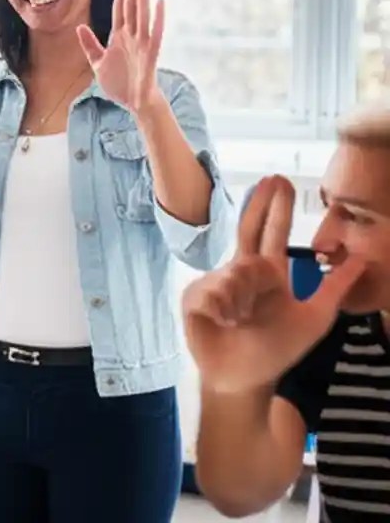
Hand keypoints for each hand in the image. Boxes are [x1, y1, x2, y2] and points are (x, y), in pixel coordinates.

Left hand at [76, 0, 164, 113]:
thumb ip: (90, 45)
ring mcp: (141, 44)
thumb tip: (80, 27)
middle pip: (131, 7)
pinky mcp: (150, 54)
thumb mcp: (98, 63)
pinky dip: (158, 18)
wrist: (132, 102)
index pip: (119, 10)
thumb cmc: (119, 83)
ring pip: (143, 15)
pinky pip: (155, 33)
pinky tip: (160, 3)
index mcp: (119, 37)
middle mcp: (131, 37)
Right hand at [182, 176, 364, 394]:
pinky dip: (223, 310)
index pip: (271, 233)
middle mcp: (240, 272)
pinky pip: (213, 293)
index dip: (275, 207)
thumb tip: (360, 258)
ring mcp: (215, 283)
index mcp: (267, 274)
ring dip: (244, 299)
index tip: (279, 180)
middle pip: (249, 229)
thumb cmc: (276, 349)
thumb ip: (336, 286)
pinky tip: (224, 323)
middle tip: (273, 178)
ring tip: (241, 321)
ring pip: (236, 273)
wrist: (244, 377)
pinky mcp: (194, 297)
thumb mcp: (315, 317)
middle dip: (262, 203)